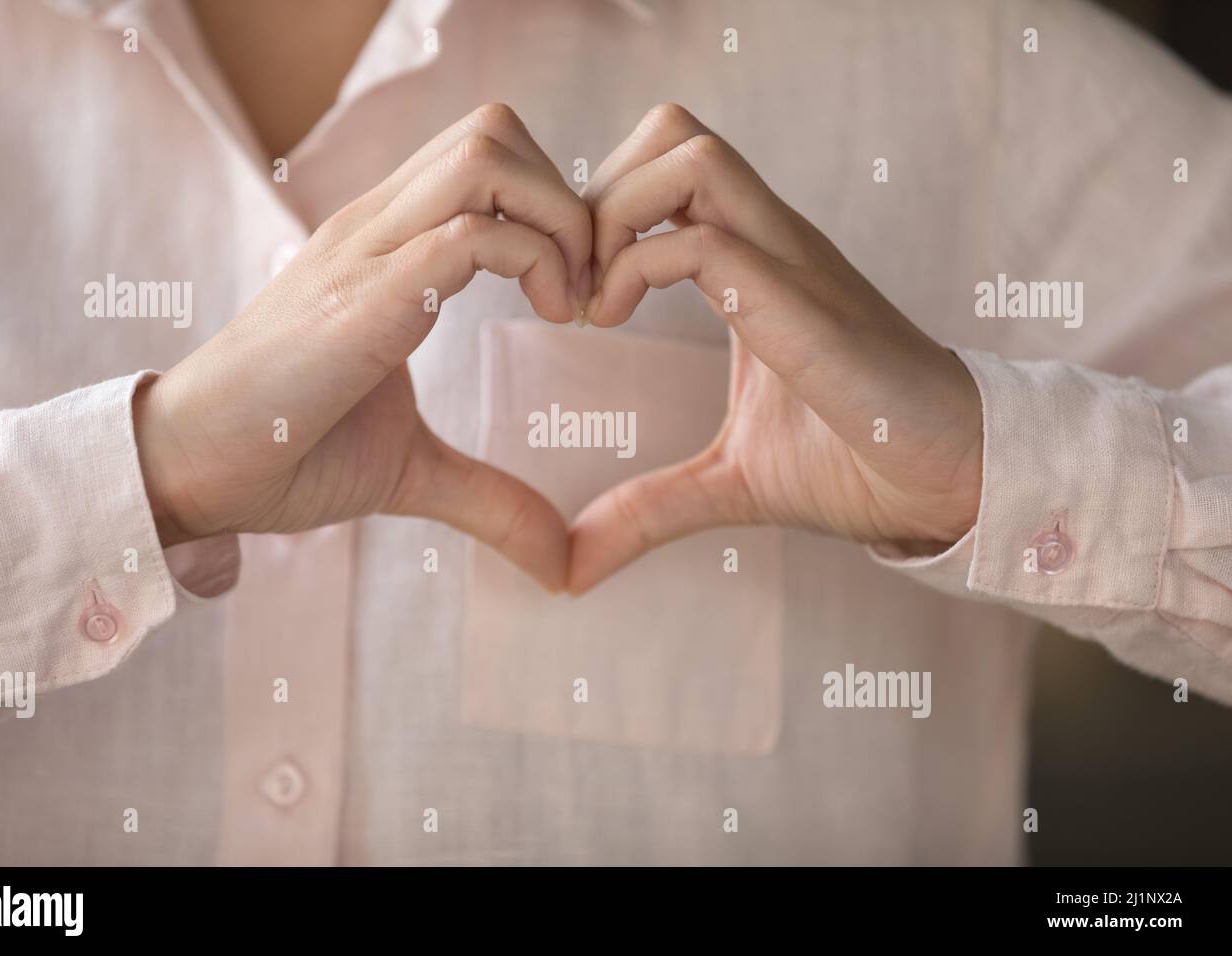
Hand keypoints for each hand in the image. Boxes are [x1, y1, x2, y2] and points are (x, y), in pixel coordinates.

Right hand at [134, 104, 591, 590]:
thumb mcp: (411, 469)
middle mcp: (377, 227)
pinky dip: (537, 261)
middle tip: (589, 288)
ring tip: (569, 303)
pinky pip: (469, 233)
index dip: (554, 208)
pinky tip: (551, 318)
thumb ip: (488, 495)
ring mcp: (367, 252)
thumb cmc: (288, 454)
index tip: (581, 294)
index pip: (485, 155)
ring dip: (558, 220)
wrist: (190, 469)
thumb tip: (558, 562)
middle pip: (494, 129)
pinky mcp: (364, 297)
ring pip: (486, 155)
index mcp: (386, 245)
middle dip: (567, 198)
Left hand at [569, 104, 982, 592]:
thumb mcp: (726, 485)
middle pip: (672, 130)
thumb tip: (571, 568)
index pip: (667, 167)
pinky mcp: (804, 305)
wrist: (951, 482)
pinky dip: (634, 269)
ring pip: (688, 156)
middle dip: (599, 192)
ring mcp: (790, 263)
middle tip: (575, 284)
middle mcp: (770, 243)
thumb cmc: (855, 464)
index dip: (598, 213)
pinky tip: (614, 322)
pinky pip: (704, 244)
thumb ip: (647, 509)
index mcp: (752, 263)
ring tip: (596, 303)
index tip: (572, 300)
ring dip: (614, 217)